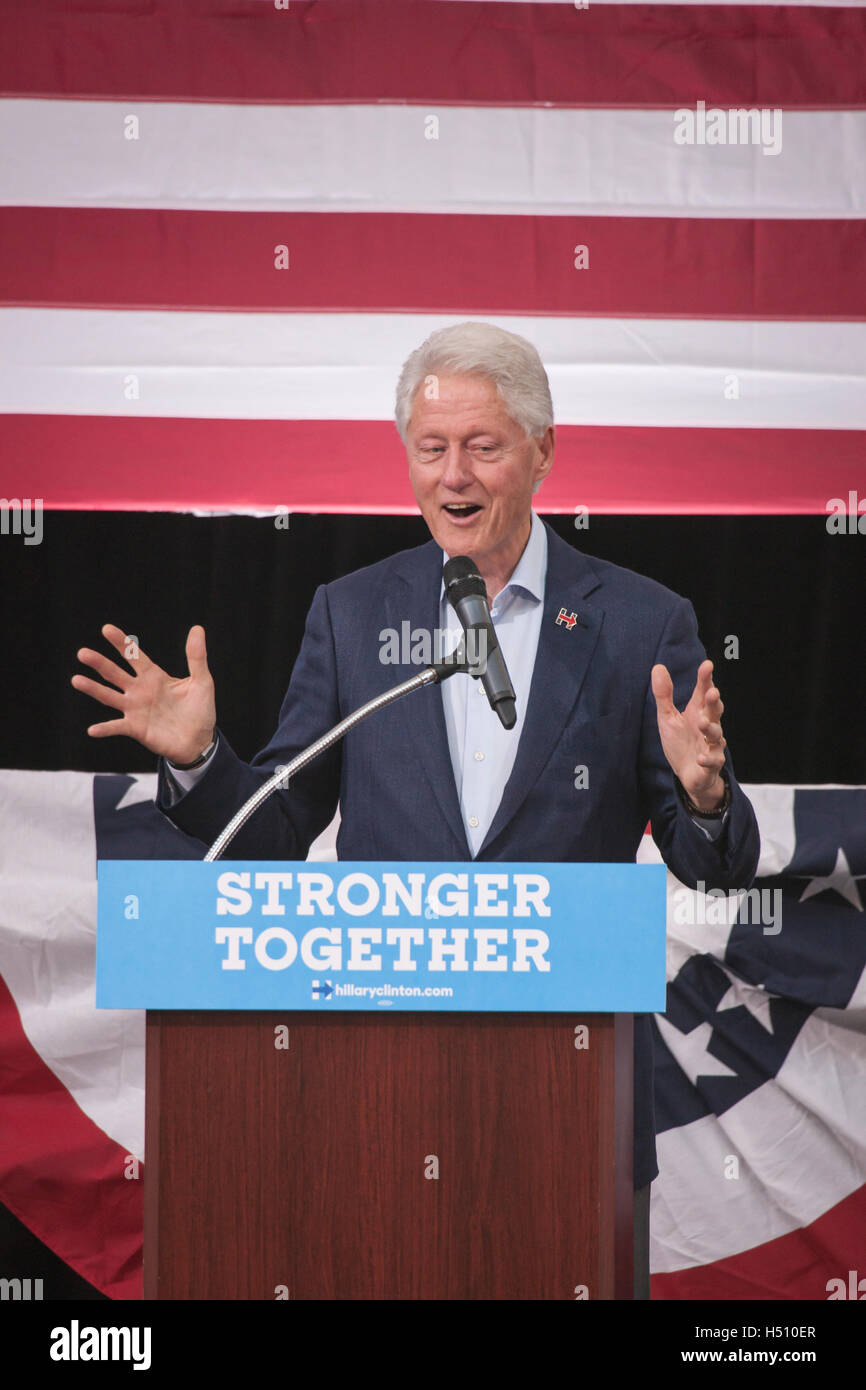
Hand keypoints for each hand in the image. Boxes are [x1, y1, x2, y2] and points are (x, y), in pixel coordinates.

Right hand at [71, 624, 215, 764]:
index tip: (106, 629)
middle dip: (99, 663)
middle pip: (114, 673)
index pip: (134, 656)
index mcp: (154, 676)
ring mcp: (135, 709)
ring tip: (76, 680)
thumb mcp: (202, 681)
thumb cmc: (200, 710)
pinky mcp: (136, 729)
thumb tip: (197, 629)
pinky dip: (105, 729)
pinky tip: (92, 730)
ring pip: (109, 696)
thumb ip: (197, 657)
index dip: (121, 643)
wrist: (200, 740)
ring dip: (93, 689)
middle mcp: (139, 690)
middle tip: (82, 653)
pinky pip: (117, 727)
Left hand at [651, 659, 726, 810]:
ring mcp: (711, 745)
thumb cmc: (680, 743)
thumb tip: (658, 667)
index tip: (707, 664)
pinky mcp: (710, 764)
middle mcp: (707, 726)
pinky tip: (701, 757)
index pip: (703, 692)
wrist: (688, 775)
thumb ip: (664, 695)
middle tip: (712, 692)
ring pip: (715, 735)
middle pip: (714, 711)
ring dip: (710, 728)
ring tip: (701, 722)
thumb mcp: (667, 718)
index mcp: (697, 712)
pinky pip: (712, 761)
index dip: (706, 679)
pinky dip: (708, 759)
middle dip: (714, 702)